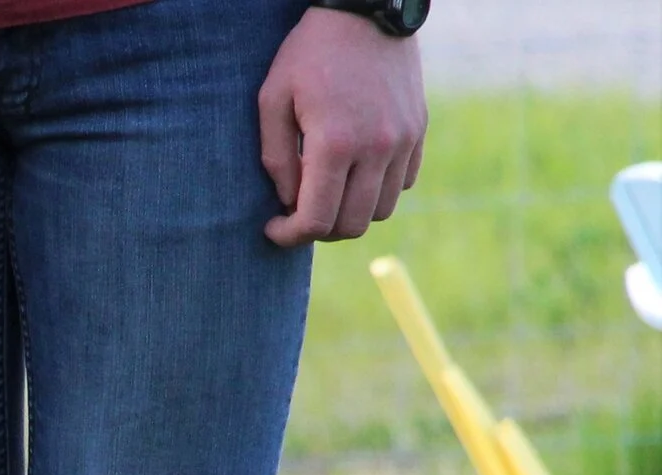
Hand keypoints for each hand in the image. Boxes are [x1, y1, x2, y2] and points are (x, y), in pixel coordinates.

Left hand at [258, 7, 427, 246]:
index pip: (316, 220)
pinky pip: (403, 184)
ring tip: (326, 195)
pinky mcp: (418, 131)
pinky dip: (377, 191)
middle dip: (318, 230)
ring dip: (350, 214)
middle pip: (350, 225)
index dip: (290, 235)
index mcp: (335, 144)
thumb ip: (275, 159)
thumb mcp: (273, 100)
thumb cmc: (310, 53)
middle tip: (297, 215)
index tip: (273, 229)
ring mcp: (403, 141)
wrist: (367, 10)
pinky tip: (354, 174)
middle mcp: (376, 148)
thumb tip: (288, 202)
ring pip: (380, 211)